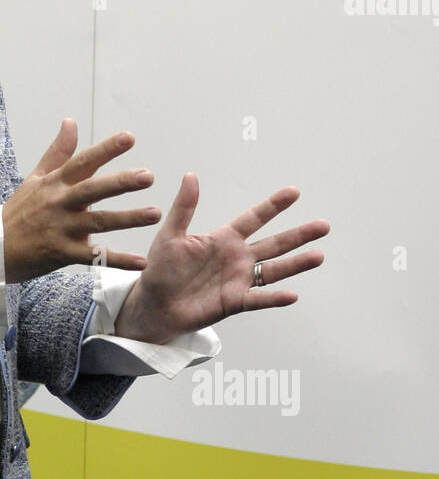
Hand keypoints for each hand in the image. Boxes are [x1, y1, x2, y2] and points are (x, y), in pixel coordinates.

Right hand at [2, 119, 161, 282]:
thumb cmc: (19, 211)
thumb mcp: (35, 177)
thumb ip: (58, 151)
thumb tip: (71, 121)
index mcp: (55, 183)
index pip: (83, 161)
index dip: (106, 149)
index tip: (129, 137)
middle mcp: (60, 203)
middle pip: (93, 190)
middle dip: (121, 182)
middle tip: (148, 176)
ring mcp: (62, 229)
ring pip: (99, 222)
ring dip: (128, 218)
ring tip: (155, 214)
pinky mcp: (63, 253)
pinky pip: (95, 257)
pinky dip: (118, 260)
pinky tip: (141, 262)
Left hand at [112, 174, 329, 343]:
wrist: (154, 303)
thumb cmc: (160, 269)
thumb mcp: (170, 235)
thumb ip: (184, 208)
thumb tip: (191, 176)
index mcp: (224, 239)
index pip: (254, 219)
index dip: (273, 206)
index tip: (294, 192)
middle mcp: (237, 258)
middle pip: (274, 243)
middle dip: (298, 234)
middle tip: (324, 225)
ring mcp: (239, 280)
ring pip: (274, 270)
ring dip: (296, 264)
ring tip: (319, 256)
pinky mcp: (234, 302)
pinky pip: (258, 299)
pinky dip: (274, 298)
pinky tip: (292, 294)